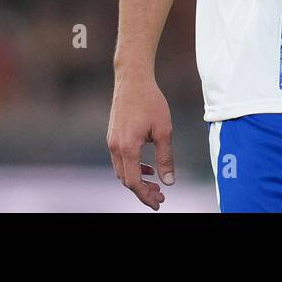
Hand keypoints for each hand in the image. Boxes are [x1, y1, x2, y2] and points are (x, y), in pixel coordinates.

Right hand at [107, 76, 174, 209]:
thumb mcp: (164, 131)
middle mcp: (115, 147)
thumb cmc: (151, 102)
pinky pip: (120, 160)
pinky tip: (147, 166)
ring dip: (137, 179)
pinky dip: (133, 167)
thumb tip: (169, 182)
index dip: (146, 196)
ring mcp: (111, 141)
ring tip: (155, 183)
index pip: (134, 182)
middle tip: (160, 196)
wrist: (132, 79)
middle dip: (143, 191)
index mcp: (128, 148)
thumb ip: (166, 158)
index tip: (159, 202)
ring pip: (122, 171)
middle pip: (126, 179)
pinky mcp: (112, 136)